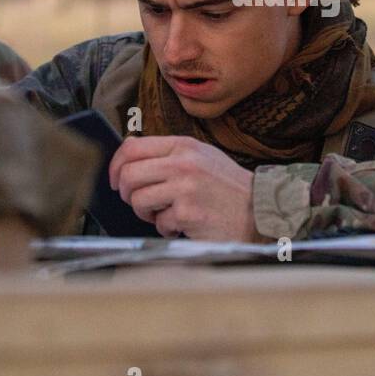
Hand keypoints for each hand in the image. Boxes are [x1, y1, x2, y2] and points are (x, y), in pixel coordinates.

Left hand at [109, 135, 257, 240]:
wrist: (259, 210)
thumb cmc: (228, 188)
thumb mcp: (202, 157)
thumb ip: (169, 154)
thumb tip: (130, 153)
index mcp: (184, 146)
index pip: (132, 147)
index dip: (115, 165)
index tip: (115, 180)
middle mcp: (183, 163)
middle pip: (128, 175)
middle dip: (127, 194)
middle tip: (140, 203)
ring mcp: (185, 187)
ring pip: (138, 200)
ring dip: (147, 214)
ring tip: (167, 215)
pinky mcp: (187, 212)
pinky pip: (159, 223)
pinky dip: (168, 229)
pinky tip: (184, 225)